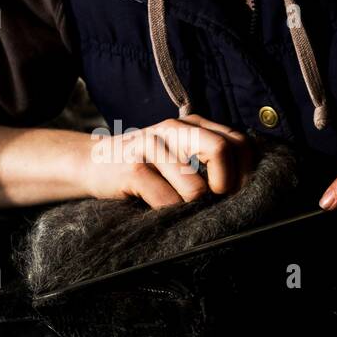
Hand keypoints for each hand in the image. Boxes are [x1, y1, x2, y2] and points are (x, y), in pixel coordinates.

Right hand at [83, 114, 257, 207]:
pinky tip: (157, 209)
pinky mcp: (132, 168)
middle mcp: (174, 128)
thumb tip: (244, 188)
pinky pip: (166, 201)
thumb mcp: (178, 153)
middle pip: (221, 150)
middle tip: (215, 202)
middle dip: (226, 186)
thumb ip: (207, 158)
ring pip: (194, 186)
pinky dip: (168, 213)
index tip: (235, 193)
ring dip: (191, 207)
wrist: (91, 163)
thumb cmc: (144, 166)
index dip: (245, 172)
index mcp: (192, 124)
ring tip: (179, 206)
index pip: (238, 141)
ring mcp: (151, 145)